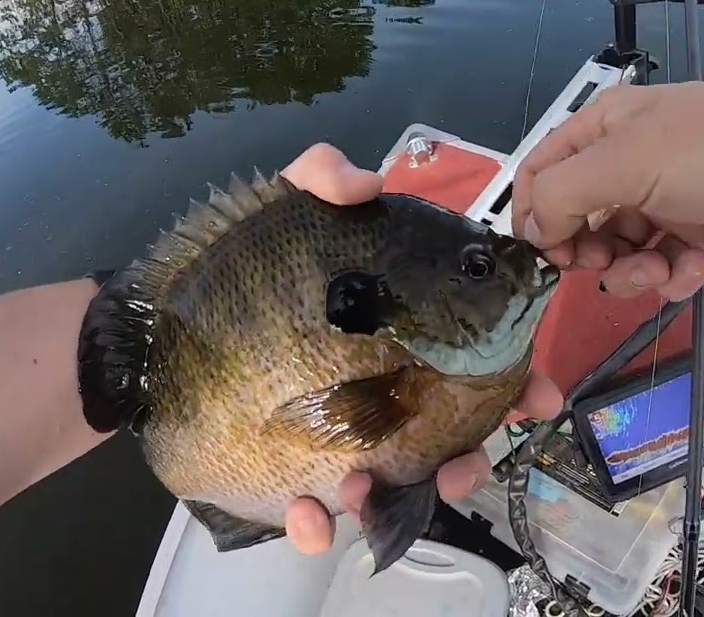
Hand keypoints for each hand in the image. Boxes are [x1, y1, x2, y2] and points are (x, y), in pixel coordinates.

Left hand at [276, 144, 565, 554]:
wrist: (165, 326)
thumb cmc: (242, 268)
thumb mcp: (284, 209)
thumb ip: (321, 177)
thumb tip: (364, 183)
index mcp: (400, 335)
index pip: (475, 360)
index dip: (517, 380)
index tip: (538, 397)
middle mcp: (381, 392)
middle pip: (448, 435)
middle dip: (469, 460)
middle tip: (463, 466)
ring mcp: (338, 438)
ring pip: (392, 484)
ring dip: (397, 497)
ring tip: (364, 489)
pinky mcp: (290, 473)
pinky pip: (314, 514)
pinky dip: (317, 525)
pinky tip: (307, 515)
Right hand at [511, 77, 703, 300]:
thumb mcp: (624, 161)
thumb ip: (560, 195)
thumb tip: (533, 232)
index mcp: (603, 126)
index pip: (539, 173)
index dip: (533, 217)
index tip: (547, 256)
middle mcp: (630, 158)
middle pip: (578, 219)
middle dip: (588, 251)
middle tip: (607, 265)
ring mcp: (669, 196)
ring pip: (621, 250)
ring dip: (634, 271)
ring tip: (664, 270)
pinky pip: (666, 264)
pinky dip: (674, 275)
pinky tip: (698, 268)